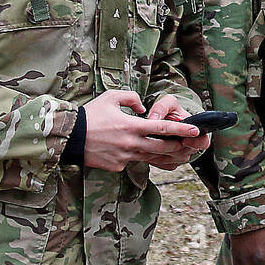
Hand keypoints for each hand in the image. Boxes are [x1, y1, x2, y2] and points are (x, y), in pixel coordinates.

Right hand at [80, 89, 203, 171]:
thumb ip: (131, 98)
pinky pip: (133, 162)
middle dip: (178, 146)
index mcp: (132, 126)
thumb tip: (143, 108)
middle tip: (188, 144)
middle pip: (163, 148)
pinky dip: (138, 157)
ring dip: (164, 156)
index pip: (163, 128)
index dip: (182, 129)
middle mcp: (131, 144)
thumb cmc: (89, 115)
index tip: (196, 130)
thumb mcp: (110, 98)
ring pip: (151, 158)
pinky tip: (139, 153)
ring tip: (176, 152)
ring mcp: (124, 157)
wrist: (68, 137)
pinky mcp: (116, 167)